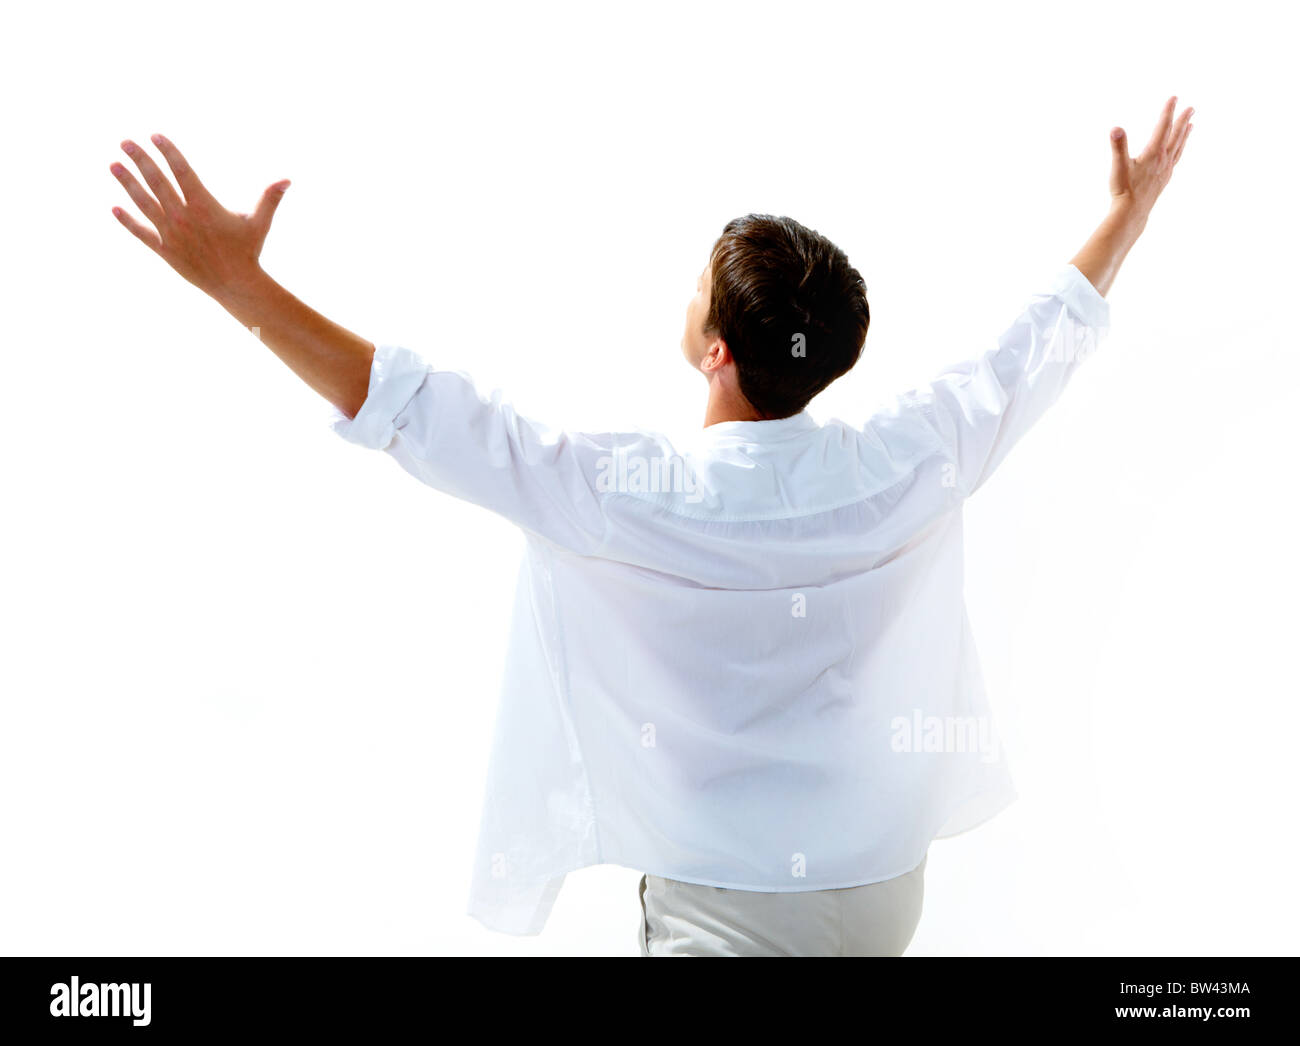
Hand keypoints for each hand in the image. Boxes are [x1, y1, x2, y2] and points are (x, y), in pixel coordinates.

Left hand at [110, 134, 289, 297]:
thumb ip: (270, 198)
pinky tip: (115, 209)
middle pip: (156, 181)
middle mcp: (183, 217)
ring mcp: (171, 234)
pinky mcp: (164, 251)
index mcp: (204, 206)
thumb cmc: (248, 252)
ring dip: (127, 183)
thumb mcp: (259, 222)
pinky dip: (128, 221)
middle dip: (140, 160)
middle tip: (125, 142)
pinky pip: (141, 233)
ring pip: (144, 202)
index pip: (182, 171)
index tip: (155, 136)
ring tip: (113, 165)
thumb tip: (288, 179)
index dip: (168, 152)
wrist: (235, 285)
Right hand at [1108, 96, 1193, 223]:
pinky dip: (1180, 150)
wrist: (1132, 213)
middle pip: (1176, 135)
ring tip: (1191, 125)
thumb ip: (1118, 146)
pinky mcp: (1164, 179)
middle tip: (1191, 108)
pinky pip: (1176, 159)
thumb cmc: (1124, 190)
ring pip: (1179, 147)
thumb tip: (1116, 128)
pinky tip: (1178, 150)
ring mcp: (1166, 170)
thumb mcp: (1118, 166)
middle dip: (1183, 120)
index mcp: (1154, 153)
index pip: (1163, 126)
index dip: (1168, 111)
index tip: (1174, 97)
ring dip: (1185, 134)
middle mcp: (1164, 159)